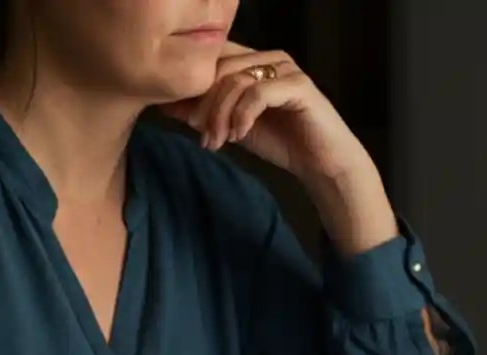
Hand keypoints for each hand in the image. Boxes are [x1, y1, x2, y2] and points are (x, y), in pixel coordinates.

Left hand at [161, 42, 397, 254]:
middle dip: (204, 105)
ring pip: (235, 81)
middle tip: (202, 136)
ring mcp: (286, 69)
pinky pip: (258, 93)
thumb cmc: (284, 143)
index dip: (192, 86)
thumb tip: (163, 103)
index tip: (183, 119)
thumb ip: (203, 112)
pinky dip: (242, 116)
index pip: (211, 59)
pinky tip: (239, 136)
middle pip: (219, 69)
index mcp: (254, 61)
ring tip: (218, 142)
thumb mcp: (232, 126)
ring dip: (220, 115)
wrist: (323, 165)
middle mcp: (270, 58)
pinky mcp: (299, 86)